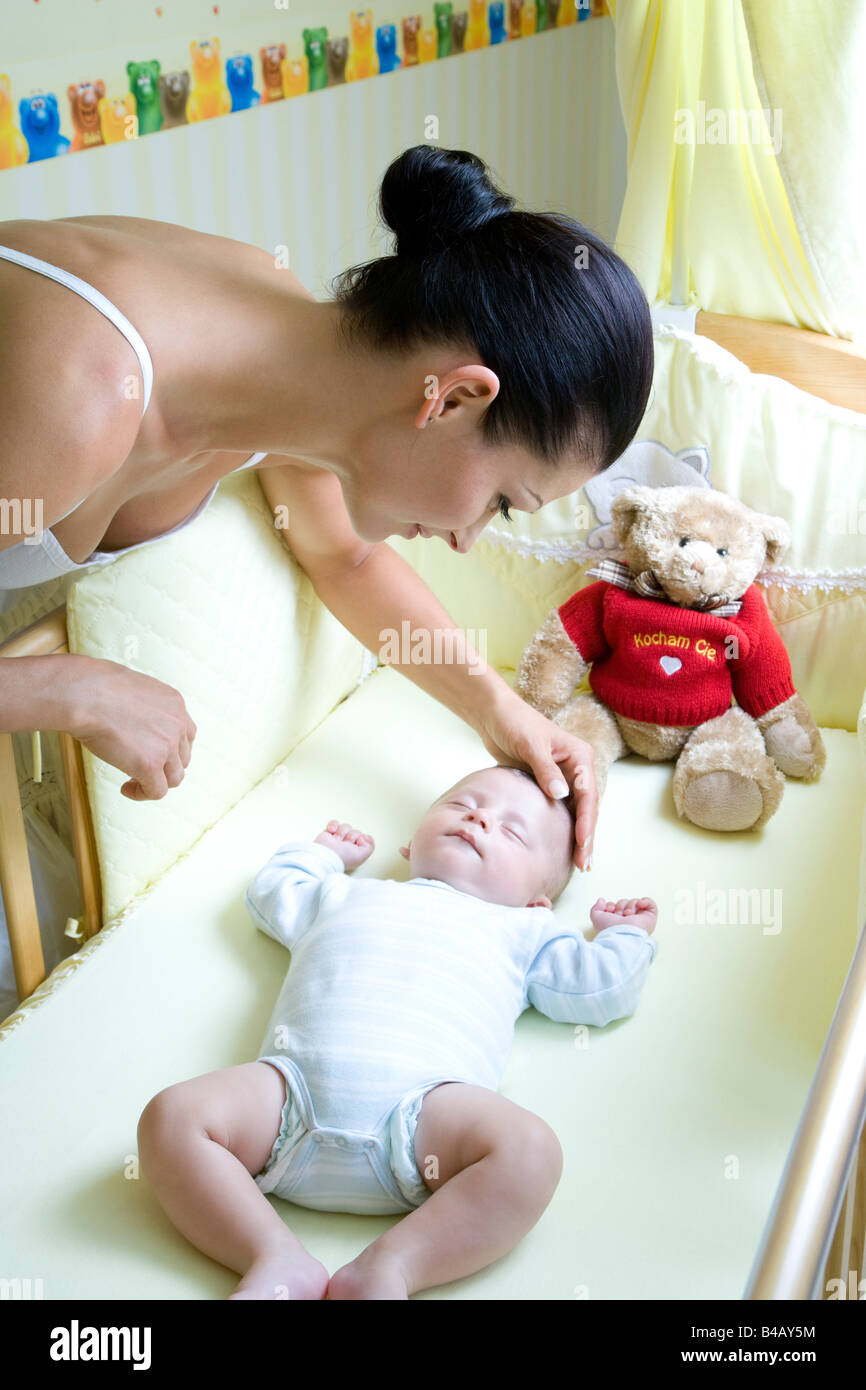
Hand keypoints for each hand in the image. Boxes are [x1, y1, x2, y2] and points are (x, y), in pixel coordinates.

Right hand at [64, 656, 195, 800]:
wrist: (83, 694)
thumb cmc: (94, 687)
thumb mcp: (132, 689)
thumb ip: (144, 707)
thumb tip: (136, 721)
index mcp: (174, 703)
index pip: (186, 734)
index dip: (170, 748)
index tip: (153, 752)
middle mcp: (177, 724)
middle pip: (182, 757)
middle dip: (164, 766)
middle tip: (140, 767)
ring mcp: (167, 745)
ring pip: (174, 778)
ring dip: (155, 782)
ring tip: (133, 780)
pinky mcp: (151, 764)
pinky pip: (156, 791)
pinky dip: (142, 793)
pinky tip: (126, 788)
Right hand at [315, 821, 374, 871]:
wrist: (324, 854)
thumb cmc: (342, 857)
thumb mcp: (361, 856)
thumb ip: (370, 846)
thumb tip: (364, 836)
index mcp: (355, 852)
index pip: (364, 839)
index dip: (361, 841)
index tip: (354, 847)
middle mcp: (347, 846)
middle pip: (356, 832)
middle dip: (351, 837)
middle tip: (344, 844)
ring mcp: (338, 839)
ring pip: (346, 827)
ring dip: (342, 832)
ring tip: (336, 840)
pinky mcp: (328, 833)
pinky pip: (335, 823)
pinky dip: (333, 825)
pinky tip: (332, 832)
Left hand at [474, 685, 597, 870]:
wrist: (494, 715)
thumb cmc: (514, 723)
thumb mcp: (530, 745)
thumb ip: (546, 770)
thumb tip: (562, 795)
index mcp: (579, 756)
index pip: (588, 794)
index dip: (587, 822)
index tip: (583, 844)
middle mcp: (576, 768)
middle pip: (586, 807)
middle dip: (586, 836)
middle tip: (584, 864)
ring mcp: (564, 776)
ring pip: (575, 811)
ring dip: (576, 835)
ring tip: (578, 862)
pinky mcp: (548, 783)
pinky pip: (560, 809)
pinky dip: (562, 827)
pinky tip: (561, 845)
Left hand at [589, 896, 657, 935]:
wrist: (623, 934)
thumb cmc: (610, 929)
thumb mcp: (597, 918)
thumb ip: (596, 908)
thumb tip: (602, 900)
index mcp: (618, 922)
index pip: (616, 906)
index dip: (611, 905)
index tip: (609, 911)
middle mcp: (629, 921)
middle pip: (625, 902)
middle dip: (620, 906)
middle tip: (619, 915)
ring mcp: (640, 919)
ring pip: (634, 902)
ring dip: (629, 905)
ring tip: (628, 914)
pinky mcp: (650, 918)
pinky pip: (650, 903)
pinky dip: (645, 901)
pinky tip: (639, 904)